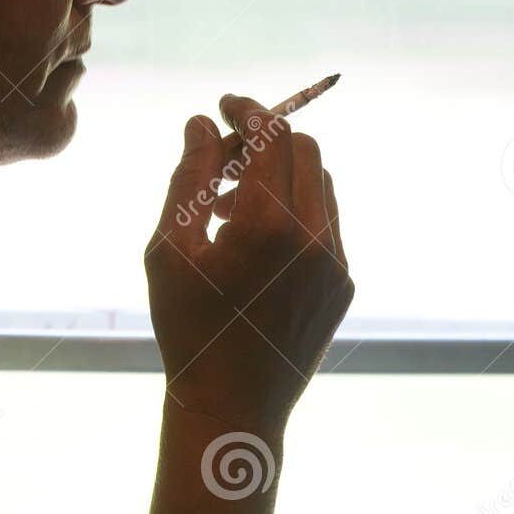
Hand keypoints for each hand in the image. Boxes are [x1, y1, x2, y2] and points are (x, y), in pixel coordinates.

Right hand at [144, 94, 353, 434]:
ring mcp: (336, 262)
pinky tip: (254, 237)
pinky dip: (294, 208)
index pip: (271, 135)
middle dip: (265, 136)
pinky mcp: (344, 284)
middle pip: (304, 149)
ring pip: (320, 183)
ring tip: (229, 203)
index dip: (248, 110)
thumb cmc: (188, 329)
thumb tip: (202, 124)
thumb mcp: (169, 249)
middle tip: (224, 150)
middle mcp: (313, 238)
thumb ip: (189, 179)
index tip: (223, 105)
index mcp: (267, 226)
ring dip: (280, 173)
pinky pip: (326, 221)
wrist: (232, 407)